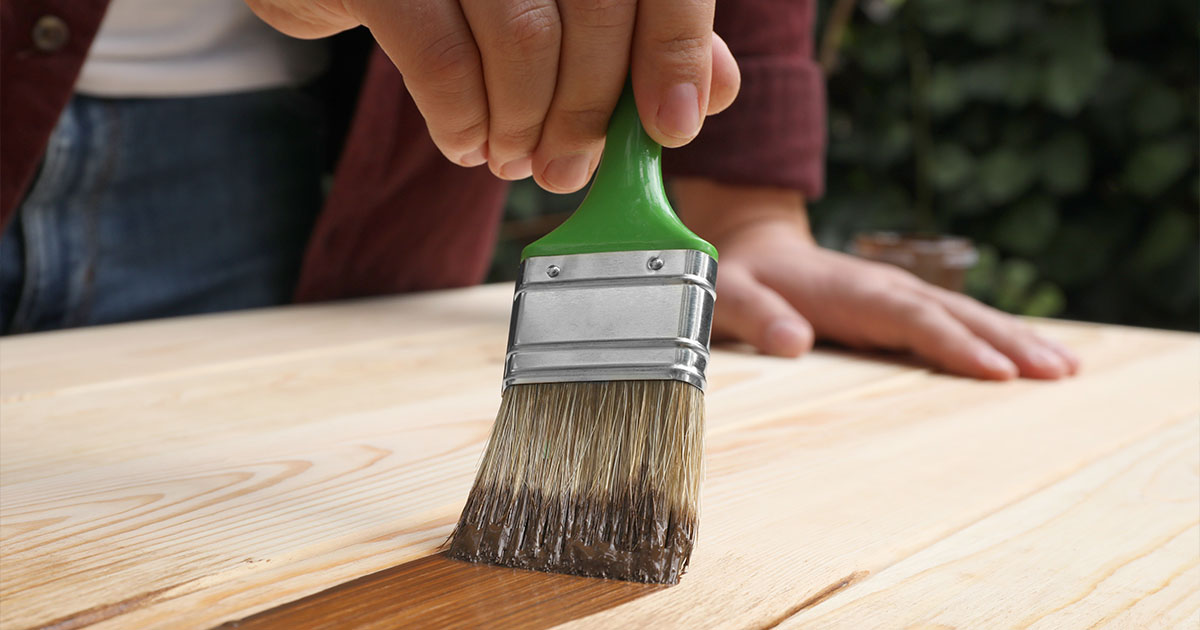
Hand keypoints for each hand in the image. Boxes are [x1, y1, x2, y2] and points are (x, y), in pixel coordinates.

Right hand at [245, 0, 739, 191]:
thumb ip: (635, 33)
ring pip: (524, 40)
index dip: (676, 48)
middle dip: (588, 112)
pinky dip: (462, 122)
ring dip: (524, 125)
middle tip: (567, 169)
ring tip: (511, 158)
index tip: (671, 126)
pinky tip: (466, 142)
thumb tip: (711, 88)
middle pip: (596, 12)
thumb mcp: (556, 0)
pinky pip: (443, 61)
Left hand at [671, 179, 1080, 379]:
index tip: (998, 372)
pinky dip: (997, 337)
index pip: (913, 318)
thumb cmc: (740, 278)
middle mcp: (887, 289)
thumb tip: (795, 342)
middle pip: (957, 315)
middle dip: (1009, 343)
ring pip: (967, 316)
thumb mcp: (729, 295)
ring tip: (1066, 369)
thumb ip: (758, 317)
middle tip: (1059, 374)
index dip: (955, 344)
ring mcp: (899, 295)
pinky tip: (1031, 357)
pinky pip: (957, 321)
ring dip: (1016, 340)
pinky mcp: (902, 305)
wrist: (754, 247)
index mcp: (852, 291)